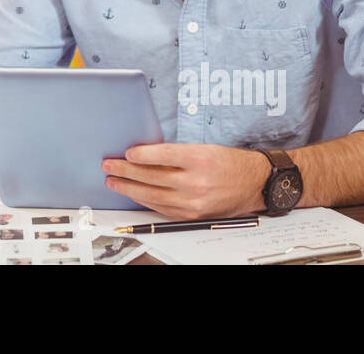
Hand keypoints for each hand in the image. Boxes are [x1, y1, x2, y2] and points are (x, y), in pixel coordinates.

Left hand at [102, 143, 270, 219]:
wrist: (254, 184)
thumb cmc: (229, 162)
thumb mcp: (205, 148)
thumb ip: (177, 152)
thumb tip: (145, 153)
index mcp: (200, 159)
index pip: (163, 155)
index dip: (141, 154)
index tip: (126, 152)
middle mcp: (196, 181)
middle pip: (152, 176)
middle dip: (126, 170)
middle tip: (109, 165)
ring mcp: (193, 201)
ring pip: (152, 194)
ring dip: (128, 188)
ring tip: (113, 181)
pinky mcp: (192, 215)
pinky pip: (161, 208)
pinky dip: (144, 200)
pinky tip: (133, 193)